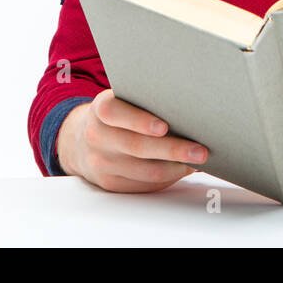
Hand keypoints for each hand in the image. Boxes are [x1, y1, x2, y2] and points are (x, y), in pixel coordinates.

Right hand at [57, 88, 209, 192]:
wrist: (82, 141)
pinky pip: (144, 184)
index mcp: (101, 109)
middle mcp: (97, 137)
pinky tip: (182, 169)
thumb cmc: (118, 114)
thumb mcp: (122, 99)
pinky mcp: (111, 182)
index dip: (139, 120)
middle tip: (200, 151)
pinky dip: (167, 178)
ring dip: (176, 168)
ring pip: (145, 171)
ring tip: (197, 162)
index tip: (164, 127)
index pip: (115, 113)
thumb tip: (186, 105)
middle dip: (173, 150)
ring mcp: (102, 163)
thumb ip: (144, 98)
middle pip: (137, 147)